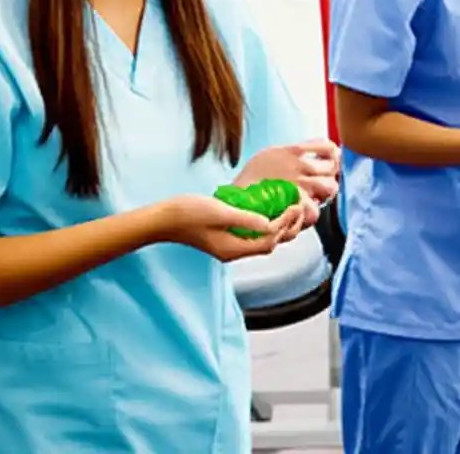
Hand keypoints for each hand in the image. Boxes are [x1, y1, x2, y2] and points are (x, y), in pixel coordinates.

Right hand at [156, 195, 306, 261]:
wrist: (162, 219)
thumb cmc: (187, 213)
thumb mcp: (219, 212)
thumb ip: (245, 219)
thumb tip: (269, 224)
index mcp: (233, 249)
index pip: (269, 241)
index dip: (285, 225)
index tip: (294, 206)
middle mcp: (233, 252)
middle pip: (269, 245)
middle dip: (287, 228)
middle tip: (297, 207)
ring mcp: (228, 247)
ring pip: (261, 241)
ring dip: (278, 227)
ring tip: (288, 208)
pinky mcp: (224, 240)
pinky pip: (251, 236)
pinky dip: (264, 225)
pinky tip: (268, 211)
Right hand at [236, 139, 340, 201]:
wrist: (233, 197)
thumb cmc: (252, 180)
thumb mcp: (270, 155)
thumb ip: (293, 153)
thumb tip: (326, 153)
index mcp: (292, 151)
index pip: (329, 147)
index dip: (332, 157)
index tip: (326, 164)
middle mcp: (297, 165)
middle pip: (333, 167)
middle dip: (330, 175)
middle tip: (320, 184)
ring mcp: (297, 185)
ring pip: (330, 187)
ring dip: (325, 194)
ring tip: (315, 198)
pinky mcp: (292, 206)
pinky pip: (315, 211)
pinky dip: (313, 213)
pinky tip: (306, 211)